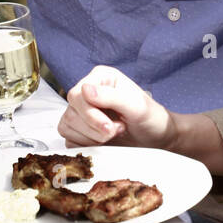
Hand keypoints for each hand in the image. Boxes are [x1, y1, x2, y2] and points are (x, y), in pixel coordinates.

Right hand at [58, 65, 174, 148]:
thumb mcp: (136, 105)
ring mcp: (81, 111)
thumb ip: (111, 96)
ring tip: (114, 133)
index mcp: (100, 78)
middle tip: (117, 130)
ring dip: (92, 137)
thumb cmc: (149, 117)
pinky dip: (87, 145)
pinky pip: (70, 140)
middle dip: (94, 128)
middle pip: (71, 112)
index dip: (90, 114)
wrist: (155, 137)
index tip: (110, 126)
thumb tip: (85, 89)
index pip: (77, 95)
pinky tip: (104, 142)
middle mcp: (87, 92)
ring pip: (67, 127)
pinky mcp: (79, 130)